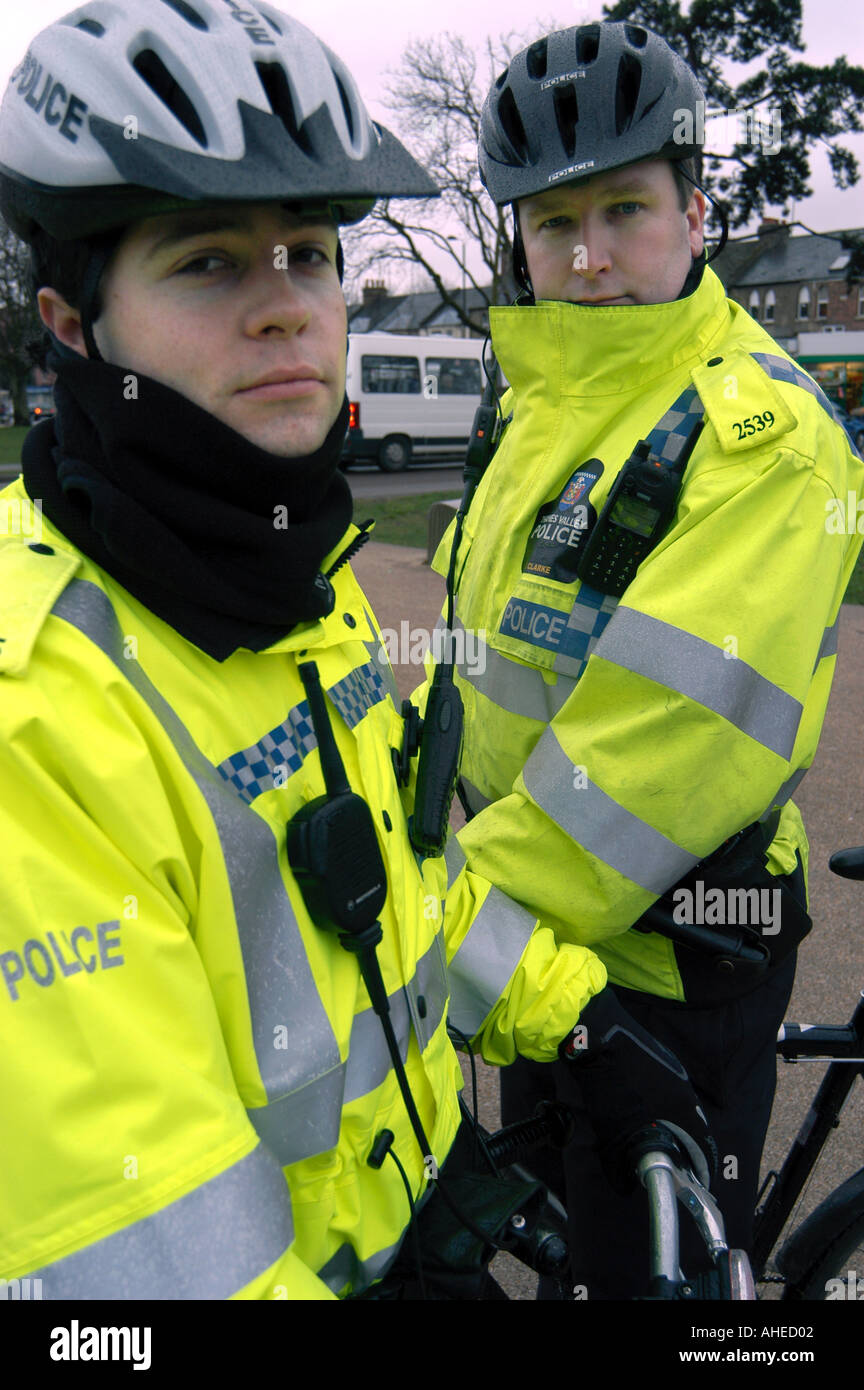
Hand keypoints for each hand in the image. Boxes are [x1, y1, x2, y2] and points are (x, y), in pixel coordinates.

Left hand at [558, 989, 716, 1192]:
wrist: (596, 1033)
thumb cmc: (610, 1084)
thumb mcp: (612, 1133)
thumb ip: (619, 1165)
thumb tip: (623, 1186)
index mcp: (684, 1107)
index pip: (704, 1145)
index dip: (701, 1166)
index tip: (696, 1180)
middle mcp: (685, 1087)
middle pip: (693, 1126)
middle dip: (684, 1146)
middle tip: (671, 1161)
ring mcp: (672, 1068)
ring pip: (678, 1107)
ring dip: (670, 1124)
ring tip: (654, 1136)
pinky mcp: (658, 1057)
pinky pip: (666, 1090)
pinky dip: (659, 1105)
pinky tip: (640, 1109)